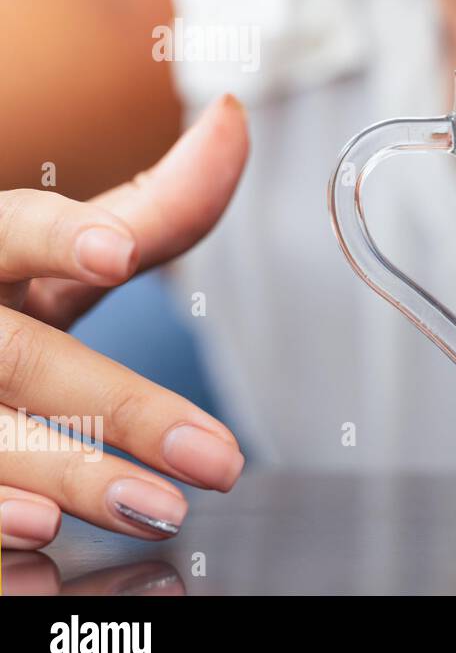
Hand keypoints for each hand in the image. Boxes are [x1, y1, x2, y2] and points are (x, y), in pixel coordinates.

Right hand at [0, 95, 247, 548]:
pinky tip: (39, 532)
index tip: (115, 251)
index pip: (8, 229)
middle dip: (120, 407)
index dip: (56, 235)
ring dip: (69, 475)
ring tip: (158, 507)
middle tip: (217, 457)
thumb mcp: (58, 252)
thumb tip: (236, 120)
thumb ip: (153, 207)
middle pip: (18, 357)